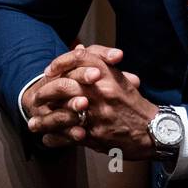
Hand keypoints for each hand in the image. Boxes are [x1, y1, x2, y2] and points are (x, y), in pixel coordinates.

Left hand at [29, 45, 157, 158]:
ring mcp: (97, 115)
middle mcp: (100, 92)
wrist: (154, 131)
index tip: (49, 71)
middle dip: (46, 92)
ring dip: (45, 120)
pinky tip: (47, 139)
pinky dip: (55, 139)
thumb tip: (78, 49)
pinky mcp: (95, 136)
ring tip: (33, 124)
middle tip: (36, 99)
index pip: (78, 59)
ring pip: (62, 114)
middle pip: (63, 86)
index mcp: (107, 76)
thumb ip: (99, 65)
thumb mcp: (119, 79)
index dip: (60, 63)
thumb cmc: (134, 105)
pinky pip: (68, 136)